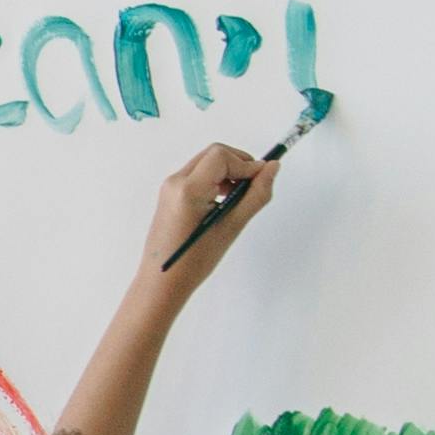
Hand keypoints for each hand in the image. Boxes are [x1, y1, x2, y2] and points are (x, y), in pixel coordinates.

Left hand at [144, 145, 272, 294]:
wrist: (163, 280)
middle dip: (238, 163)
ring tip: (239, 196)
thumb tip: (272, 168)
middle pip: (213, 154)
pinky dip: (215, 180)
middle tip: (254, 184)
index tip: (263, 177)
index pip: (222, 156)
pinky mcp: (170, 194)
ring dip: (227, 171)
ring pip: (206, 163)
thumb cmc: (195, 260)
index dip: (246, 163)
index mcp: (188, 189)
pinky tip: (224, 200)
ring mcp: (170, 187)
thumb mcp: (232, 226)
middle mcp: (175, 182)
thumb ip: (255, 195)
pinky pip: (197, 175)